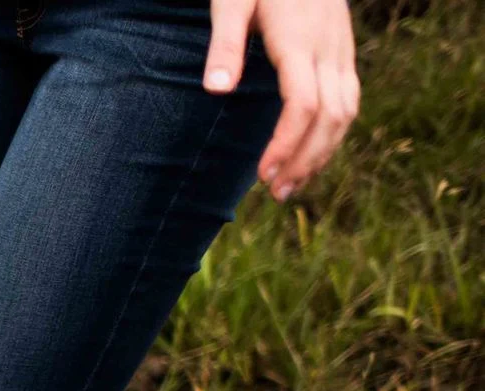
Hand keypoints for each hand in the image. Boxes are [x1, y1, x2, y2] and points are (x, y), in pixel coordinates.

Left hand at [204, 0, 358, 202]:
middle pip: (332, 116)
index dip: (287, 145)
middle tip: (276, 195)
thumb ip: (224, 46)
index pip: (304, 105)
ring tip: (292, 185)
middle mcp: (328, 48)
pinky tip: (311, 154)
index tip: (263, 175)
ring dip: (323, 152)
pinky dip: (334, 132)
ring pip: (347, 110)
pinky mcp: (343, 51)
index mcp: (300, 41)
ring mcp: (341, 49)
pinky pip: (349, 99)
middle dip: (307, 159)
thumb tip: (217, 91)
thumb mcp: (231, 3)